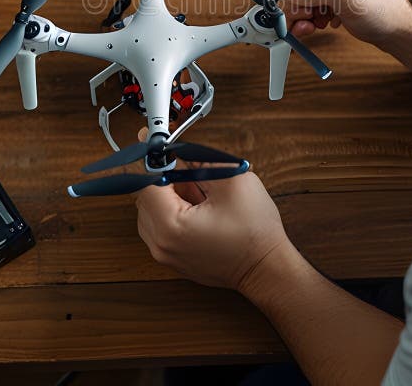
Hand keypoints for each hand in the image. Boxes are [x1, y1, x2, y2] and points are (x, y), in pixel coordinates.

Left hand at [135, 161, 292, 290]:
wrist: (267, 268)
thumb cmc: (254, 231)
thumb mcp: (230, 180)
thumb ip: (197, 160)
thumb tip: (175, 148)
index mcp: (171, 226)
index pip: (143, 181)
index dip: (152, 158)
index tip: (158, 144)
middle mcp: (160, 244)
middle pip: (144, 195)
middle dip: (162, 174)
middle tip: (185, 164)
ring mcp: (164, 254)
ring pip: (150, 208)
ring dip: (167, 192)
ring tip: (198, 189)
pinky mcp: (172, 256)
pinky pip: (159, 224)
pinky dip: (172, 208)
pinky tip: (197, 204)